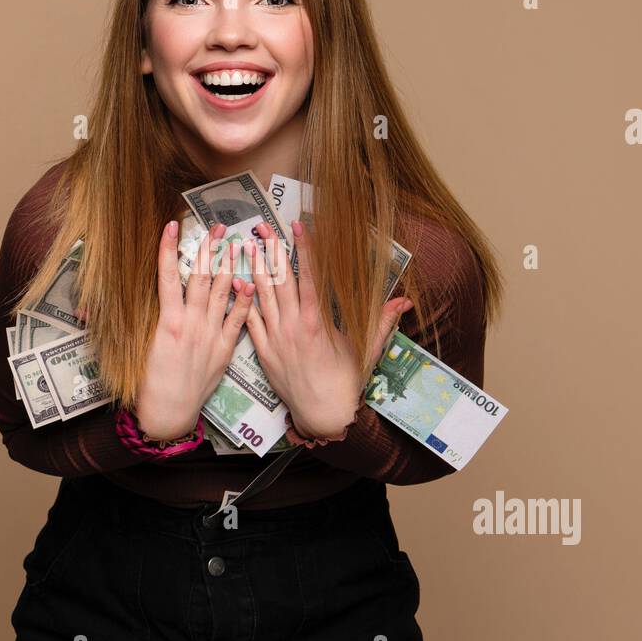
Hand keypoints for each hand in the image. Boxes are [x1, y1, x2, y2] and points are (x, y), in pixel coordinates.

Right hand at [134, 219, 256, 440]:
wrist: (168, 412)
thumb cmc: (149, 382)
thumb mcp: (139, 346)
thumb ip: (142, 320)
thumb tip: (113, 304)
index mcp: (166, 321)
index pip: (166, 276)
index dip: (168, 249)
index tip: (171, 226)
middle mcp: (190, 324)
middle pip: (200, 278)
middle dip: (208, 250)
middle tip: (218, 226)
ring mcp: (209, 336)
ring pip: (221, 294)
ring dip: (229, 267)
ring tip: (237, 245)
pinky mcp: (224, 350)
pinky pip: (237, 321)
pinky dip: (243, 302)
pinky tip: (249, 283)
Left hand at [243, 219, 411, 439]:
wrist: (321, 414)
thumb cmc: (345, 383)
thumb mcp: (365, 350)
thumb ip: (381, 322)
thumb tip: (404, 301)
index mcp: (317, 322)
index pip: (309, 276)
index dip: (303, 249)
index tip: (297, 226)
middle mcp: (293, 326)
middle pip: (280, 280)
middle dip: (272, 251)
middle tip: (262, 226)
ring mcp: (275, 338)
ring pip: (262, 296)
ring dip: (254, 270)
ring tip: (246, 246)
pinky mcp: (263, 351)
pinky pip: (249, 322)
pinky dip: (243, 302)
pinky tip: (236, 284)